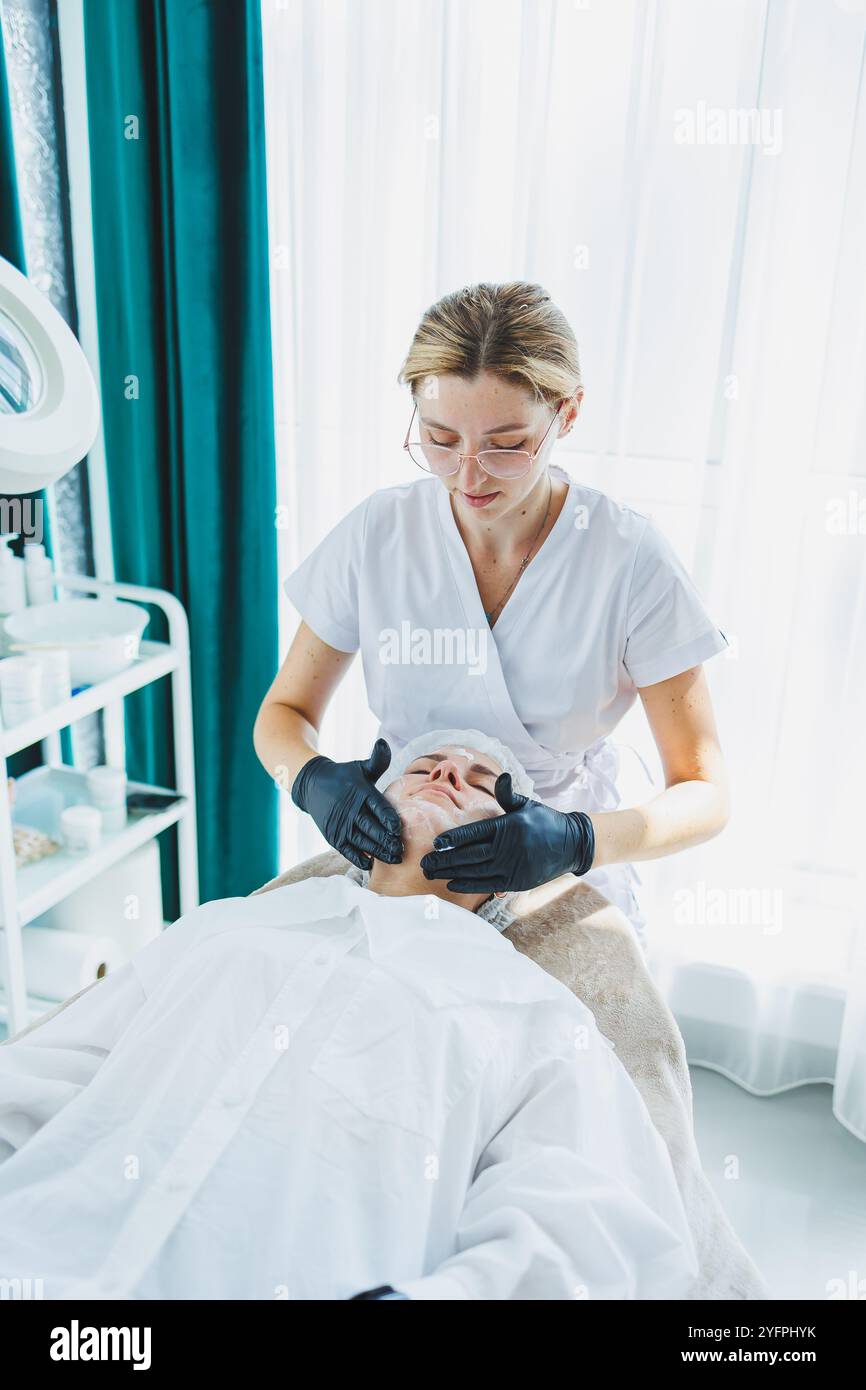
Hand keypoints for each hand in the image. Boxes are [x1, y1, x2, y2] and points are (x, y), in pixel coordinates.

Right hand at [291, 738, 403, 872]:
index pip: (379, 808)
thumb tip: (383, 743)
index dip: (390, 820)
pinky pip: (347, 850)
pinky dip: (358, 858)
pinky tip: (370, 864)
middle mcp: (350, 809)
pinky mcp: (332, 835)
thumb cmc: (344, 776)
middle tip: (402, 850)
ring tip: (394, 858)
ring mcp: (340, 824)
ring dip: (378, 852)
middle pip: (372, 828)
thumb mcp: (360, 768)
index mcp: (360, 792)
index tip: (399, 829)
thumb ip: (377, 760)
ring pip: (362, 842)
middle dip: (387, 841)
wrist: (312, 784)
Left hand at [419, 773, 594, 892]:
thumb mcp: (527, 804)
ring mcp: (513, 867)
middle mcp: (509, 848)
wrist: (572, 844)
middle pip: (470, 855)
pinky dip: (469, 884)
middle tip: (424, 864)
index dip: (454, 839)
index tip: (436, 843)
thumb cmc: (544, 821)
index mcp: (508, 826)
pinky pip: (488, 885)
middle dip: (445, 860)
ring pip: (475, 872)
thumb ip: (508, 794)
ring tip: (431, 874)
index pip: (475, 833)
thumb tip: (503, 776)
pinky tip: (452, 883)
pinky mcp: (517, 881)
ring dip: (451, 873)